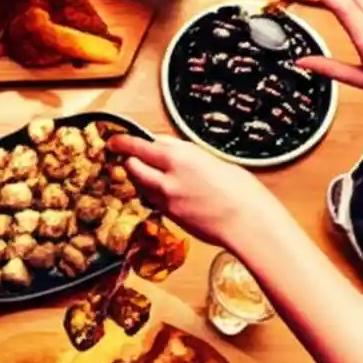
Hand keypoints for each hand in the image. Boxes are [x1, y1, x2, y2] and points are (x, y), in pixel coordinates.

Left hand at [108, 134, 289, 252]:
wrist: (247, 222)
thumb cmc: (240, 190)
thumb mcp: (212, 160)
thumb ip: (186, 155)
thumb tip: (171, 151)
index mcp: (180, 156)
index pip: (140, 145)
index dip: (125, 142)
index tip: (116, 140)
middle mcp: (167, 176)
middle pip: (132, 165)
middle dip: (129, 159)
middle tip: (128, 156)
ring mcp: (166, 198)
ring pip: (140, 184)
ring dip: (140, 178)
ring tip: (150, 174)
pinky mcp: (170, 215)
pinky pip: (153, 201)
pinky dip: (153, 194)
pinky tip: (166, 193)